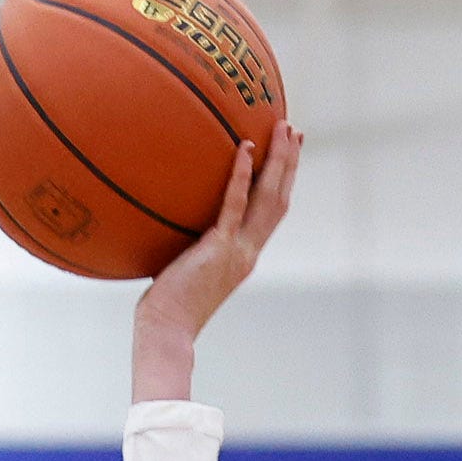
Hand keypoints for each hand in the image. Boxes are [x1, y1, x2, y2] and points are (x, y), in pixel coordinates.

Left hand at [132, 125, 302, 397]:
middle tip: (295, 130)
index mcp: (244, 256)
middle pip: (279, 200)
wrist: (166, 332)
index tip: (289, 154)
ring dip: (279, 161)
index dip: (283, 182)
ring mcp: (237, 251)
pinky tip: (244, 147)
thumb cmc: (166, 307)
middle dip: (290, 164)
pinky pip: (234, 205)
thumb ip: (190, 244)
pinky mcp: (219, 249)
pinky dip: (241, 175)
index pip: (271, 214)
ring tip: (284, 128)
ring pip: (269, 199)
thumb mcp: (184, 268)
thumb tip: (170, 216)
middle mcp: (248, 252)